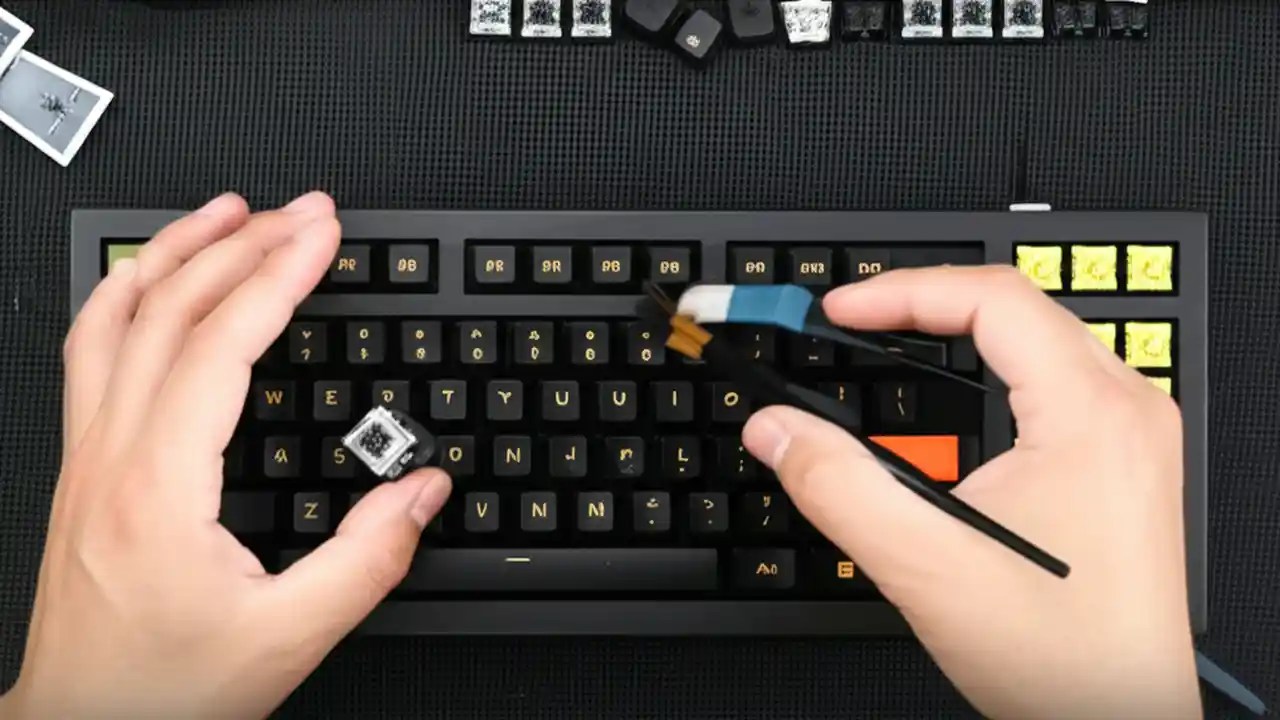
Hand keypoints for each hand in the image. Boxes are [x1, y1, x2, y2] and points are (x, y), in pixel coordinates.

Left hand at [1, 192, 450, 719]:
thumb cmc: (163, 694)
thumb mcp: (289, 638)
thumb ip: (368, 559)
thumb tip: (421, 490)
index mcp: (158, 488)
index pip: (220, 344)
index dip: (277, 275)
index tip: (318, 233)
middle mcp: (111, 458)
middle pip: (167, 311)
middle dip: (240, 244)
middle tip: (299, 210)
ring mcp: (87, 458)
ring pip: (114, 320)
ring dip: (171, 253)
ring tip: (223, 211)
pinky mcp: (84, 470)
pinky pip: (90, 353)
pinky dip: (125, 298)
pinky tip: (153, 283)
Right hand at [742, 266, 1200, 719]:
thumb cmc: (1061, 658)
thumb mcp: (927, 566)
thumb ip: (838, 485)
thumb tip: (778, 428)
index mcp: (1092, 415)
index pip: (990, 301)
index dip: (902, 292)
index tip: (841, 310)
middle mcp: (1125, 413)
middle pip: (1014, 308)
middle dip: (923, 303)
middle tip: (855, 319)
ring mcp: (1131, 438)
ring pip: (1037, 341)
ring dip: (958, 333)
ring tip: (893, 341)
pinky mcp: (1120, 465)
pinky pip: (1054, 379)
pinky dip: (990, 369)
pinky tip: (955, 394)